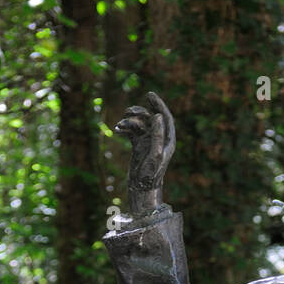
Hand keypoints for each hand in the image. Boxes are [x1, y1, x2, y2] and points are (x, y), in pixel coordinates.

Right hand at [115, 91, 175, 215]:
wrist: (141, 189)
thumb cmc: (150, 175)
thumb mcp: (154, 154)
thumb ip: (157, 135)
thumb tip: (158, 115)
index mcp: (167, 140)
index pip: (165, 117)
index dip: (159, 104)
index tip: (149, 94)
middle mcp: (159, 139)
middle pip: (150, 118)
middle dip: (139, 113)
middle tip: (128, 111)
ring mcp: (148, 142)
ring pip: (139, 124)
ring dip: (129, 121)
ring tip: (120, 124)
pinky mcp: (138, 146)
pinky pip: (131, 131)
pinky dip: (124, 129)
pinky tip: (116, 130)